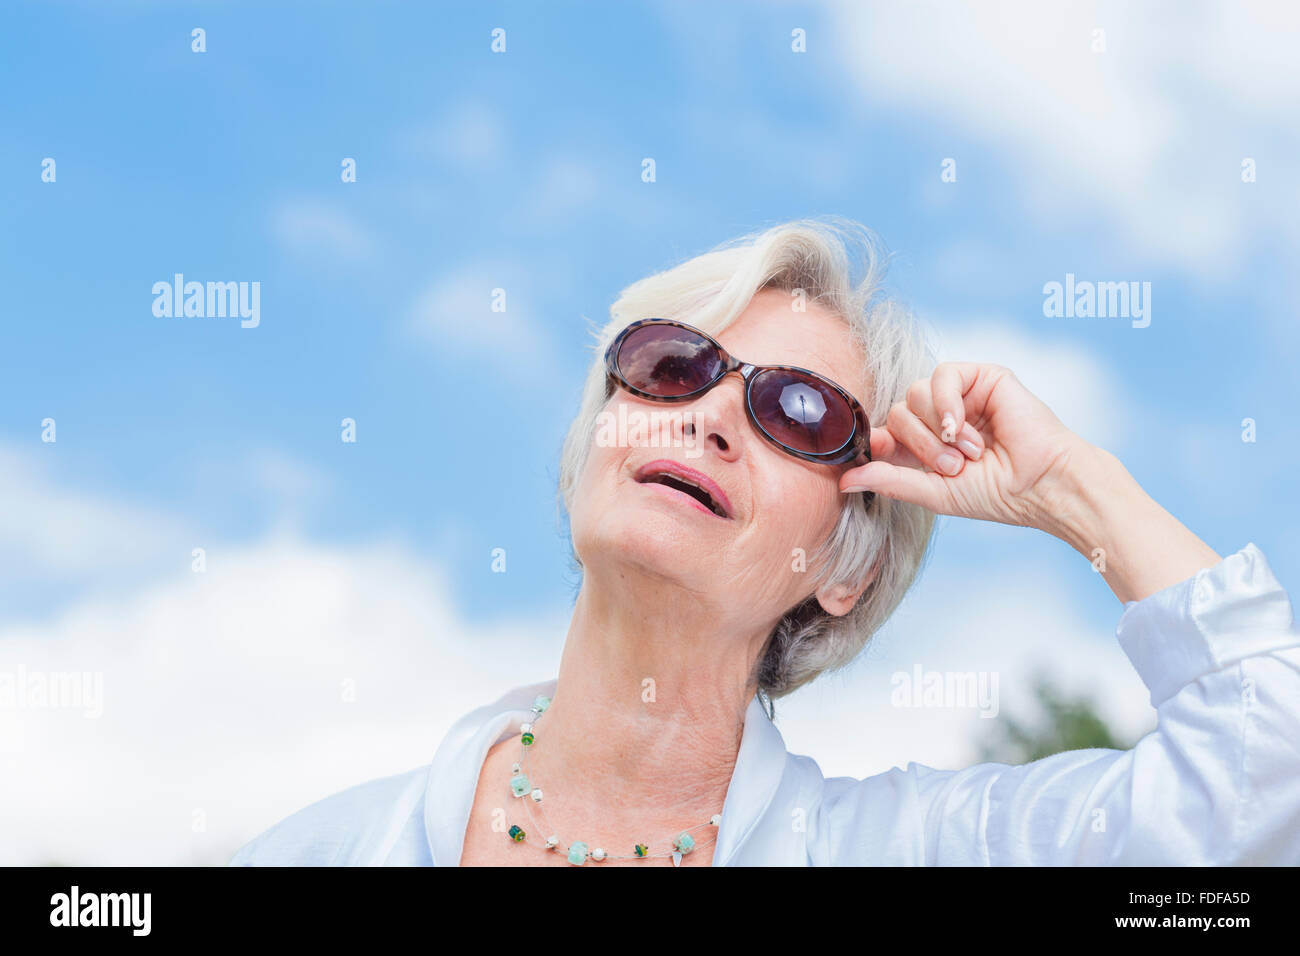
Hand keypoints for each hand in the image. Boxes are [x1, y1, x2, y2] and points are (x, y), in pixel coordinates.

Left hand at [840, 362, 1093, 529]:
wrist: (1042, 485)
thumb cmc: (995, 494)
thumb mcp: (932, 492)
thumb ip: (889, 481)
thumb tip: (843, 481)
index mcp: (926, 443)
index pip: (885, 430)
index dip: (877, 441)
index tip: (882, 455)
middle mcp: (939, 417)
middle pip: (897, 412)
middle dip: (919, 444)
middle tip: (953, 467)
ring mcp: (960, 396)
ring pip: (914, 393)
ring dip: (936, 429)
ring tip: (968, 453)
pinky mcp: (982, 377)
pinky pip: (941, 375)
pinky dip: (946, 403)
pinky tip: (964, 428)